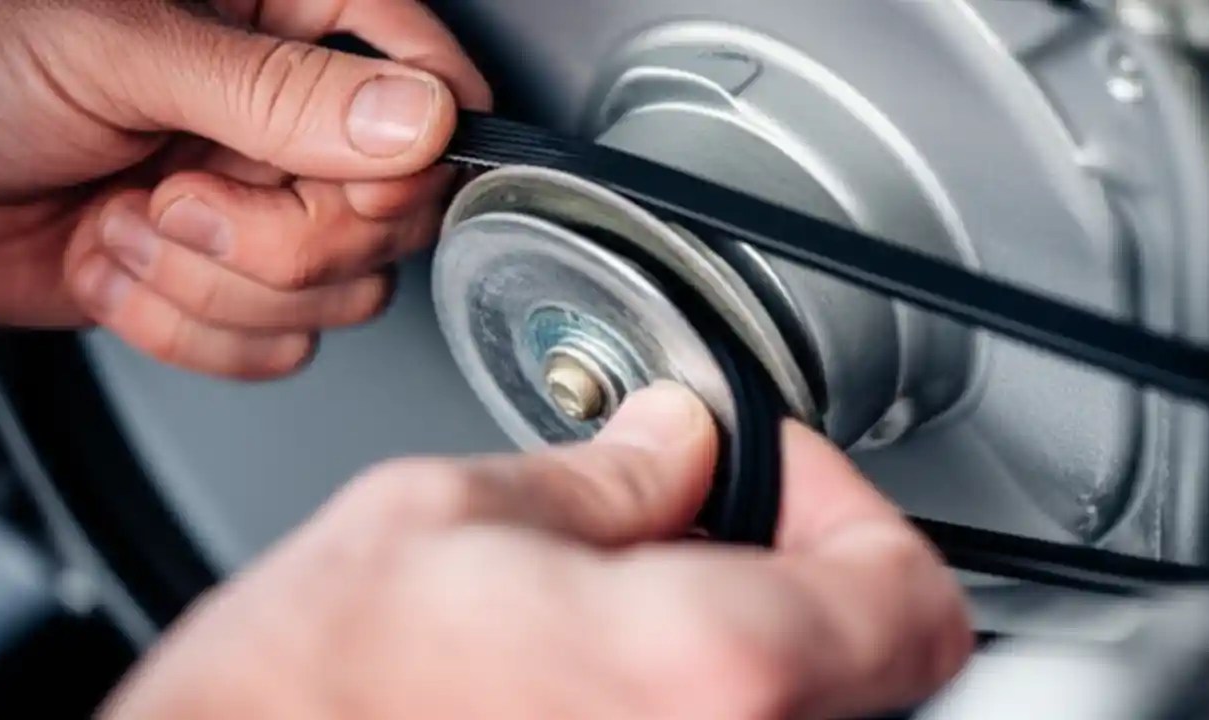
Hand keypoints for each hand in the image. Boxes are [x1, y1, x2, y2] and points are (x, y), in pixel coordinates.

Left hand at [0, 0, 488, 377]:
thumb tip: (420, 122)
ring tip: (126, 219)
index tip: (334, 180)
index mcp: (290, 24)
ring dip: (210, 283)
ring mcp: (266, 211)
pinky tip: (119, 262)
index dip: (402, 158)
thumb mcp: (122, 51)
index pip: (431, 91)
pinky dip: (183, 328)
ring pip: (342, 295)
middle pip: (393, 219)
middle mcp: (295, 125)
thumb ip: (279, 92)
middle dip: (273, 236)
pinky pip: (279, 347)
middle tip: (176, 191)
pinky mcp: (230, 287)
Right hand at [98, 383, 972, 719]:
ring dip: (760, 637)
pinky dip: (710, 696)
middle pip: (883, 665)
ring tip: (646, 602)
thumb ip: (601, 477)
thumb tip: (674, 444)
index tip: (770, 475)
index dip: (848, 502)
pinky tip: (612, 677)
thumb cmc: (299, 698)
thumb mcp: (445, 520)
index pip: (909, 591)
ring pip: (816, 712)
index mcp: (707, 670)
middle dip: (810, 571)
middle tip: (716, 530)